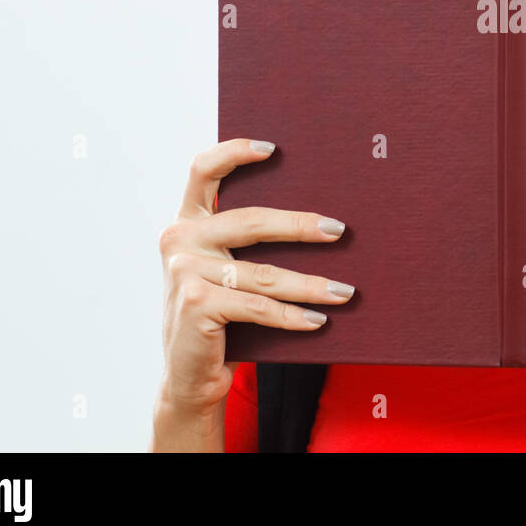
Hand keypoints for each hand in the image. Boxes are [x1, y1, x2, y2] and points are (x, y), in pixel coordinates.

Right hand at [154, 138, 352, 444]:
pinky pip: (259, 307)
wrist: (189, 376)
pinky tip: (319, 319)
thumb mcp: (225, 271)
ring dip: (311, 284)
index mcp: (186, 222)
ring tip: (345, 290)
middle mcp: (180, 240)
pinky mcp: (196, 303)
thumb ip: (245, 242)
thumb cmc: (220, 316)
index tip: (273, 148)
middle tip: (339, 230)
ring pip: (264, 273)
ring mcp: (185, 272)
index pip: (202, 171)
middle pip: (250, 220)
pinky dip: (293, 315)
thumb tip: (317, 220)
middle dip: (300, 226)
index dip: (234, 152)